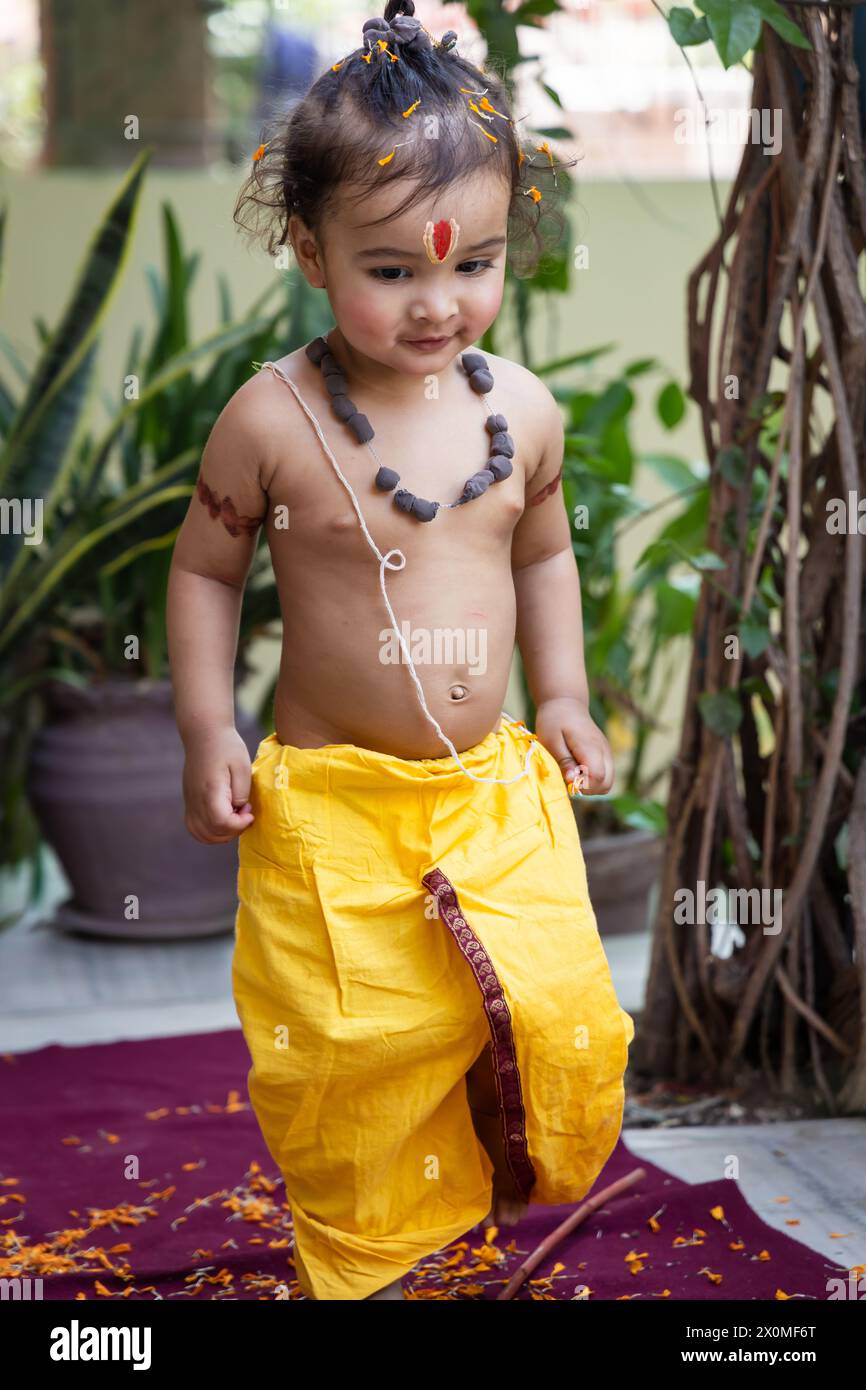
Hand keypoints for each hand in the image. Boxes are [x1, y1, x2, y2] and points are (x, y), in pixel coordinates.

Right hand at [182, 726, 254, 843]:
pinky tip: (224, 819)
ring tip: (235, 817)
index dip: (239, 824)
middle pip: (211, 832)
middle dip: (233, 830)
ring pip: (201, 834)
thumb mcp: (242, 766)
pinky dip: (209, 832)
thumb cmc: (227, 747)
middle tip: (244, 813)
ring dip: (221, 834)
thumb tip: (239, 810)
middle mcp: (196, 799)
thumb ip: (242, 791)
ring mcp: (190, 801)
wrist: (204, 734)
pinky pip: (194, 826)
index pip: (221, 822)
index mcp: (211, 790)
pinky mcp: (189, 801)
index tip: (249, 812)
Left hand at [534, 697, 613, 795]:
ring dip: (591, 786)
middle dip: (587, 789)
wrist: (565, 703)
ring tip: (573, 774)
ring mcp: (606, 753)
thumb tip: (572, 781)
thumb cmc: (554, 721)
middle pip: (606, 784)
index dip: (582, 784)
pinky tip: (578, 770)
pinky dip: (593, 779)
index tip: (567, 777)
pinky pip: (606, 775)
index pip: (597, 777)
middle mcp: (603, 751)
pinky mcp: (604, 754)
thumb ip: (564, 761)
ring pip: (608, 782)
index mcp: (590, 747)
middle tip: (569, 777)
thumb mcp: (551, 741)